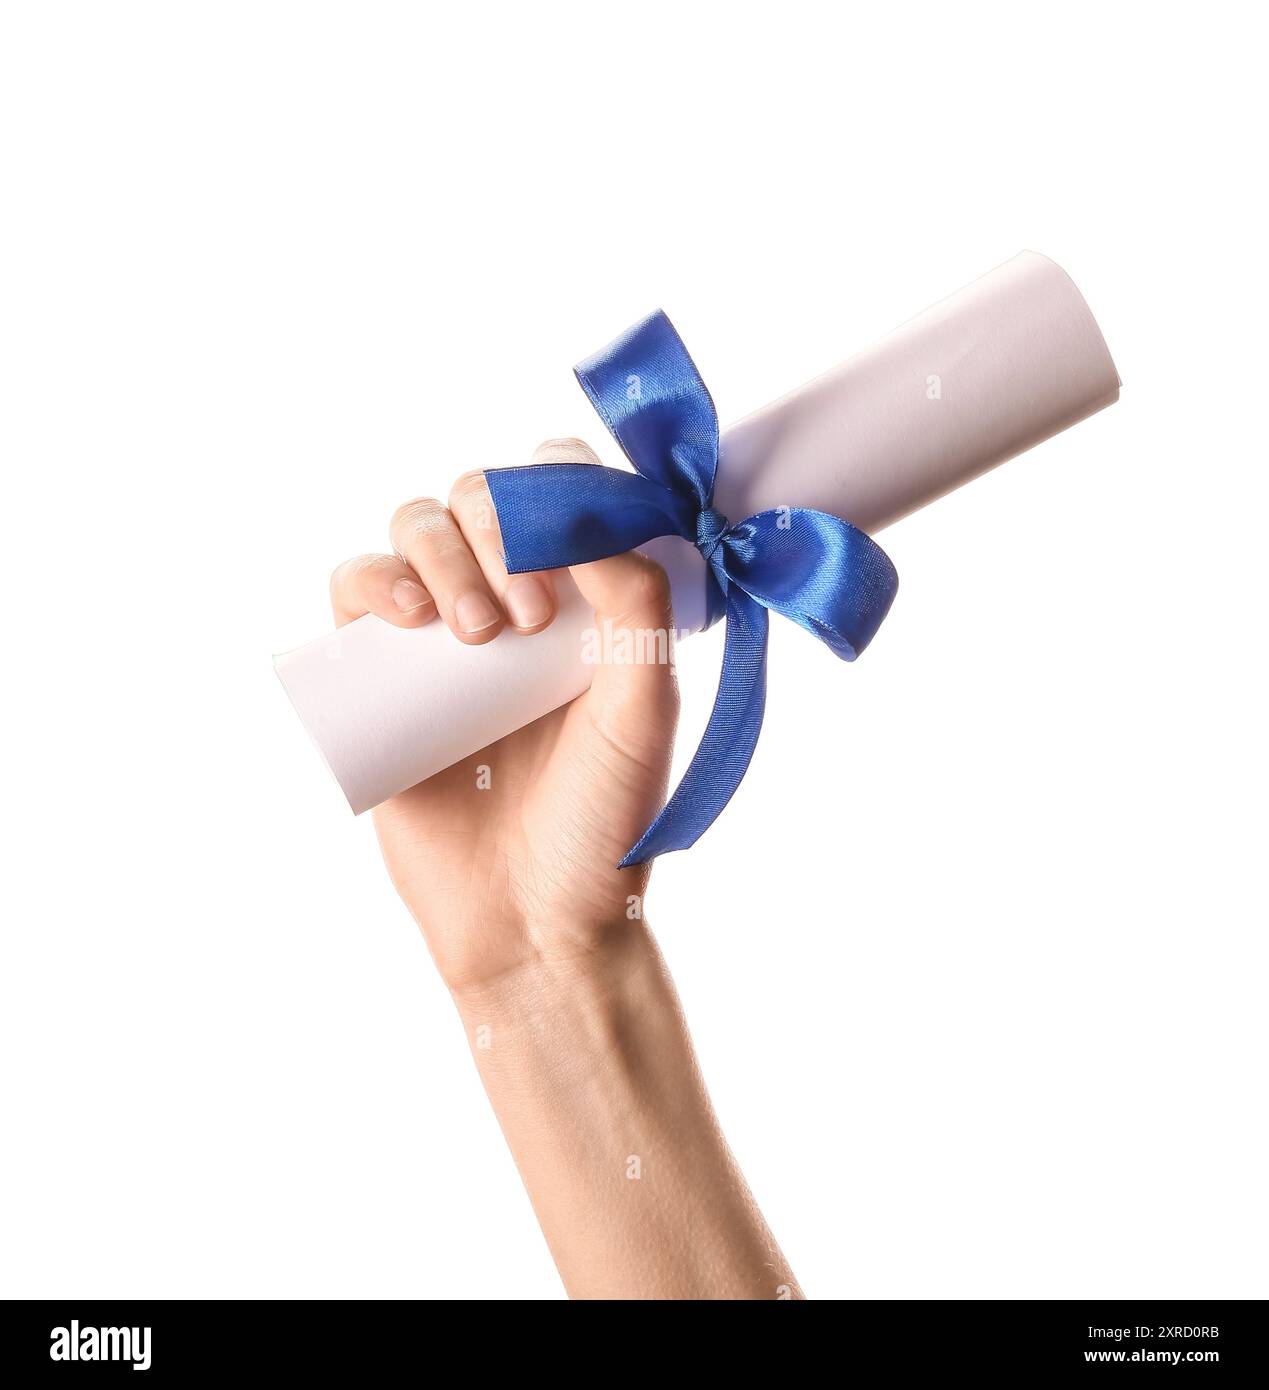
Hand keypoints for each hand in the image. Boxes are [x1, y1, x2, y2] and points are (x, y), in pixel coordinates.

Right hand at [329, 439, 679, 997]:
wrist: (530, 922)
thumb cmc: (601, 823)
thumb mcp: (643, 712)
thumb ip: (638, 610)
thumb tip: (591, 520)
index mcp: (585, 603)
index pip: (560, 496)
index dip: (556, 484)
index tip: (569, 528)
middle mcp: (511, 606)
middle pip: (480, 501)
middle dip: (499, 530)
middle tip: (527, 616)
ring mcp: (441, 640)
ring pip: (416, 533)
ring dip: (440, 554)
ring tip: (476, 635)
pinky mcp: (378, 679)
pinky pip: (354, 593)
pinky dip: (371, 580)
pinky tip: (404, 616)